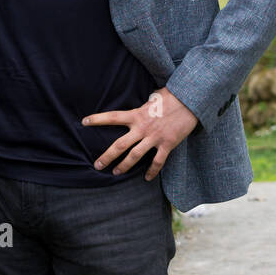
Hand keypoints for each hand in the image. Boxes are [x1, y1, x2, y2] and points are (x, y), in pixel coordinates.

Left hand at [82, 87, 197, 178]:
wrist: (191, 101)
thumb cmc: (172, 96)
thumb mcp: (153, 97)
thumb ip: (144, 104)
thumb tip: (144, 102)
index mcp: (137, 115)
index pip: (112, 117)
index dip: (97, 119)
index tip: (84, 121)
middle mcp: (143, 128)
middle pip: (120, 145)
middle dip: (107, 156)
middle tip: (97, 165)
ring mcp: (154, 137)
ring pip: (135, 156)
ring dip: (124, 166)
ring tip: (115, 173)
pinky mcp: (167, 144)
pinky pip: (157, 162)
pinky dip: (152, 171)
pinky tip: (147, 178)